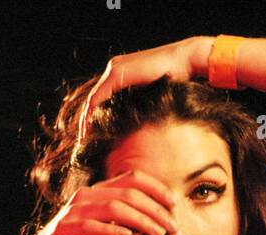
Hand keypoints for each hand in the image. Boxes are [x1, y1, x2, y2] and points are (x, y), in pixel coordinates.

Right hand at [18, 169, 180, 234]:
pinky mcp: (67, 229)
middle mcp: (87, 195)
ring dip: (140, 220)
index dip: (156, 188)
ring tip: (158, 233)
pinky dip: (112, 230)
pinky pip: (92, 226)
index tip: (174, 204)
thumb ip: (129, 225)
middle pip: (128, 193)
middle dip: (154, 209)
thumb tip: (159, 226)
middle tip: (172, 226)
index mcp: (98, 191)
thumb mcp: (109, 232)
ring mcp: (75, 210)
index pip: (132, 178)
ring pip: (113, 207)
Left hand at [75, 37, 210, 148]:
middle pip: (93, 99)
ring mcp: (114, 69)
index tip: (91, 137)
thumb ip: (141, 109)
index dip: (93, 118)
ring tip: (83, 138)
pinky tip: (89, 128)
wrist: (183, 62)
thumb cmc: (175, 82)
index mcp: (121, 75)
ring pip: (92, 99)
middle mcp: (114, 69)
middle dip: (85, 120)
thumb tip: (137, 132)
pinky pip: (97, 97)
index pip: (101, 99)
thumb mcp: (153, 99)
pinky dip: (91, 113)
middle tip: (82, 140)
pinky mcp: (117, 74)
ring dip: (85, 119)